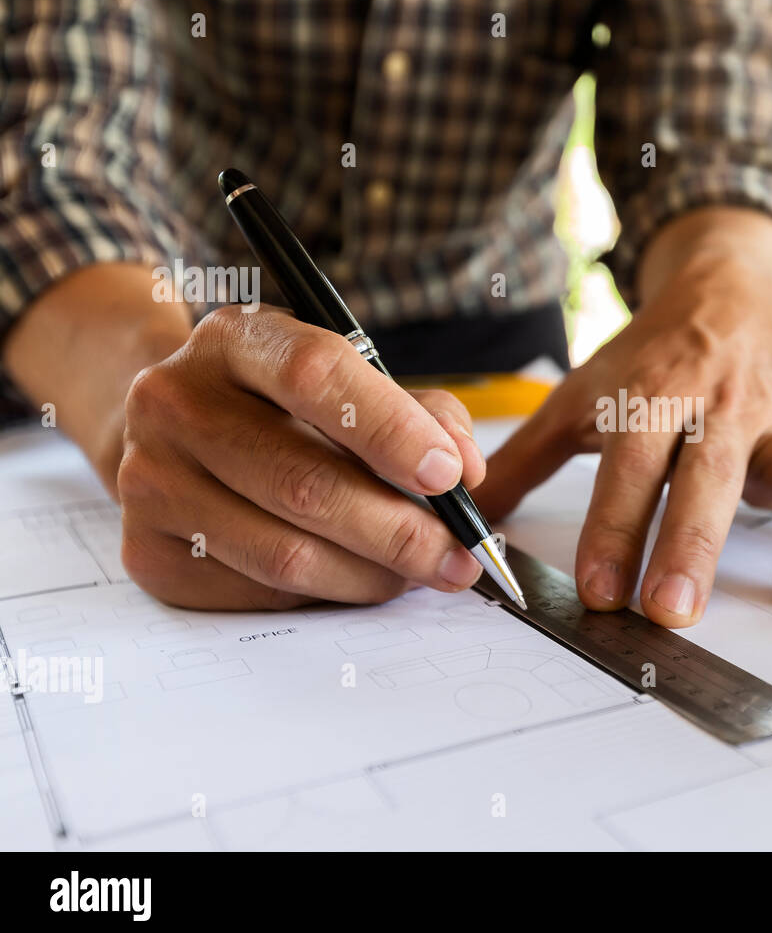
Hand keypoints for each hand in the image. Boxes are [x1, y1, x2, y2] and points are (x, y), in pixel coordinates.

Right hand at [116, 305, 486, 608]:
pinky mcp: (146, 551)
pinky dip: (325, 593)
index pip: (314, 376)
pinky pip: (259, 591)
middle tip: (459, 556)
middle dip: (402, 531)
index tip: (451, 475)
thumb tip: (464, 472)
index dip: (392, 430)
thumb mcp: (352, 379)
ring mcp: (150, 480)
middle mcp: (175, 402)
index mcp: (234, 339)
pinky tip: (354, 576)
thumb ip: (423, 413)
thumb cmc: (286, 406)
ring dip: (372, 575)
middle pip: (305, 483)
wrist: (178, 432)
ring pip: (286, 554)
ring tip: (420, 572)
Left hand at [475, 209, 771, 626]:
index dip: (614, 525)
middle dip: (692, 543)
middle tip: (672, 610)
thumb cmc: (643, 359)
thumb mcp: (580, 394)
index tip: (599, 588)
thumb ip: (527, 458)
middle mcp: (716, 407)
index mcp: (651, 394)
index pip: (631, 464)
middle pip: (709, 476)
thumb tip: (465, 513)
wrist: (721, 293)